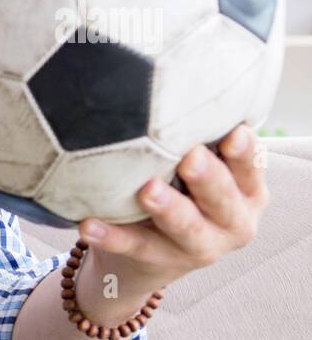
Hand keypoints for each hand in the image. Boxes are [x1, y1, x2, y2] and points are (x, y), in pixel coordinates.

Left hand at [77, 123, 268, 296]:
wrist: (149, 256)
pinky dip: (111, 236)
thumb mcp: (198, 168)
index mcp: (246, 190)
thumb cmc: (180, 190)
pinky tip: (88, 224)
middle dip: (209, 179)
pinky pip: (134, 247)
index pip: (251, 168)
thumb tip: (166, 77)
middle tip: (191, 157)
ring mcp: (199, 246)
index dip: (244, 153)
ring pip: (186, 229)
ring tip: (147, 191)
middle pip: (223, 200)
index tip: (234, 133)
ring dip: (168, 210)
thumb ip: (195, 136)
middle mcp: (233, 221)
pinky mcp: (160, 262)